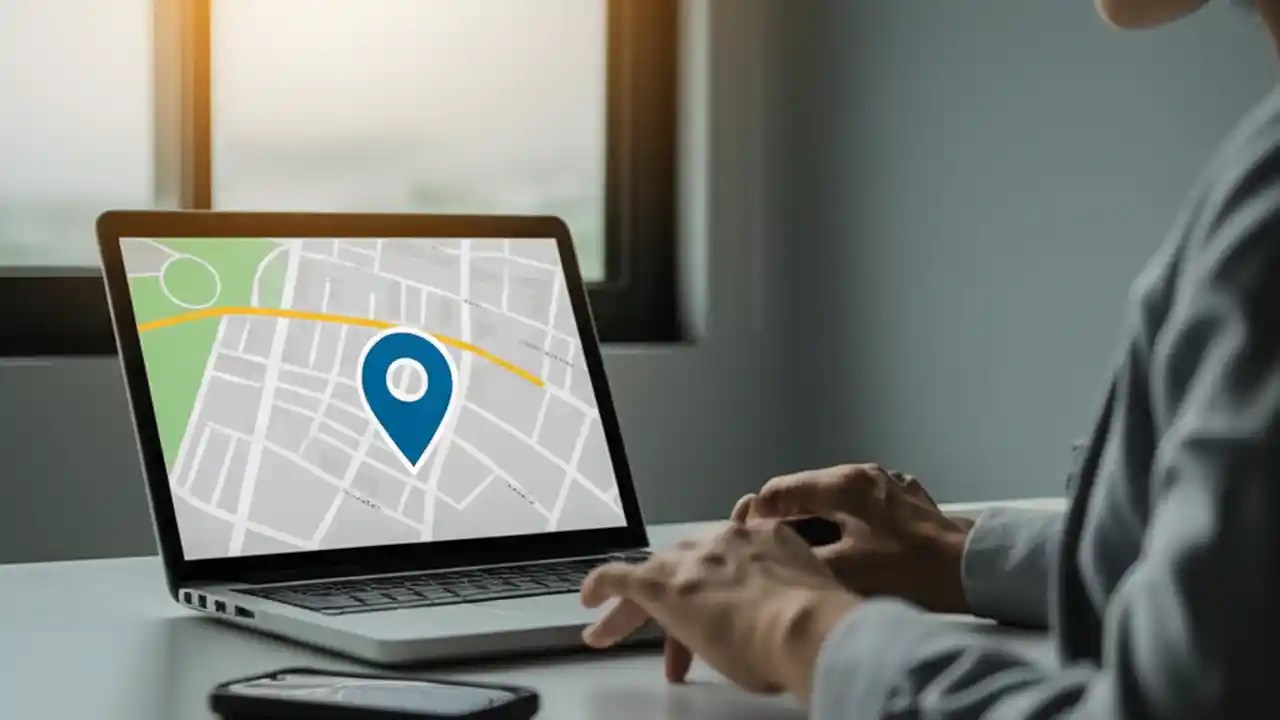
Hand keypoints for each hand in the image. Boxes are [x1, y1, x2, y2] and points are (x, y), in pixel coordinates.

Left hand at [580, 521, 859, 700]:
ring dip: (632, 608)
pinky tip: (589, 600)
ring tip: (609, 631)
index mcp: (764, 540)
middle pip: (686, 563)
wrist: (803, 626)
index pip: (728, 558)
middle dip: (672, 597)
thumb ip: (790, 591)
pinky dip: (602, 586)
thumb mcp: (808, 593)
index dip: (714, 584)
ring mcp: (692, 560)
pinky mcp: (661, 583)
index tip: (712, 598)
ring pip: (651, 575)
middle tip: (658, 622)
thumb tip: (784, 613)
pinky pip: (620, 576)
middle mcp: (725, 541)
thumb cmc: (818, 625)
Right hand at [733, 464, 972, 612]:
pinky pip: (861, 504)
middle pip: (805, 490)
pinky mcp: (907, 497)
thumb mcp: (845, 570)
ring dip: (815, 520)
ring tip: (809, 551)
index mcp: (842, 485)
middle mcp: (862, 474)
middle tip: (774, 549)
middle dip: (785, 518)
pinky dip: (846, 520)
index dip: (758, 515)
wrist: (973, 569)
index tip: (748, 538)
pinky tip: (849, 545)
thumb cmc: (909, 571)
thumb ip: (800, 555)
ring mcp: (887, 483)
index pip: (780, 491)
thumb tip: (769, 550)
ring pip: (833, 497)